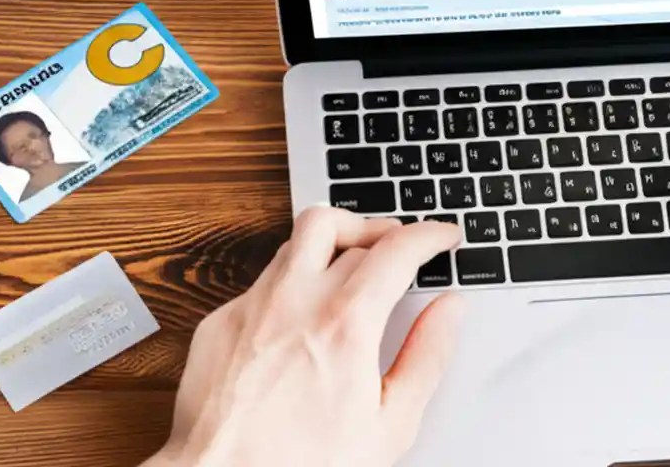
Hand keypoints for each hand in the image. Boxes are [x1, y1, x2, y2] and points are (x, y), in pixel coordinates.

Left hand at [145, 208, 463, 466]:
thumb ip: (427, 356)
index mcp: (345, 324)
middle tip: (399, 247)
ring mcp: (251, 307)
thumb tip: (449, 311)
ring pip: (296, 239)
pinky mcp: (219, 322)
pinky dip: (291, 280)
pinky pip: (262, 279)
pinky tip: (302, 310)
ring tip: (352, 264)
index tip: (442, 236)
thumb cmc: (303, 465)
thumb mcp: (390, 424)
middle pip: (342, 226)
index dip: (428, 234)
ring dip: (332, 241)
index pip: (396, 248)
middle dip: (380, 230)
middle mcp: (294, 301)